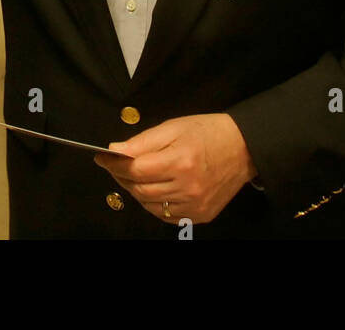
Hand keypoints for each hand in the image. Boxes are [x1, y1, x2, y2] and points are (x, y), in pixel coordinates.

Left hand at [93, 113, 255, 224]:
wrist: (243, 148)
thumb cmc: (206, 132)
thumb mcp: (172, 128)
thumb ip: (142, 142)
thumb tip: (114, 151)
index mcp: (181, 162)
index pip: (136, 170)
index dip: (114, 164)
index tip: (101, 157)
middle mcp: (188, 188)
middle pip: (140, 189)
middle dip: (122, 177)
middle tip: (115, 165)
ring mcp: (196, 206)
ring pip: (150, 205)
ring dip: (136, 191)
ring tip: (135, 175)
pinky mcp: (201, 216)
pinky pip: (166, 215)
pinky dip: (153, 203)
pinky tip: (154, 189)